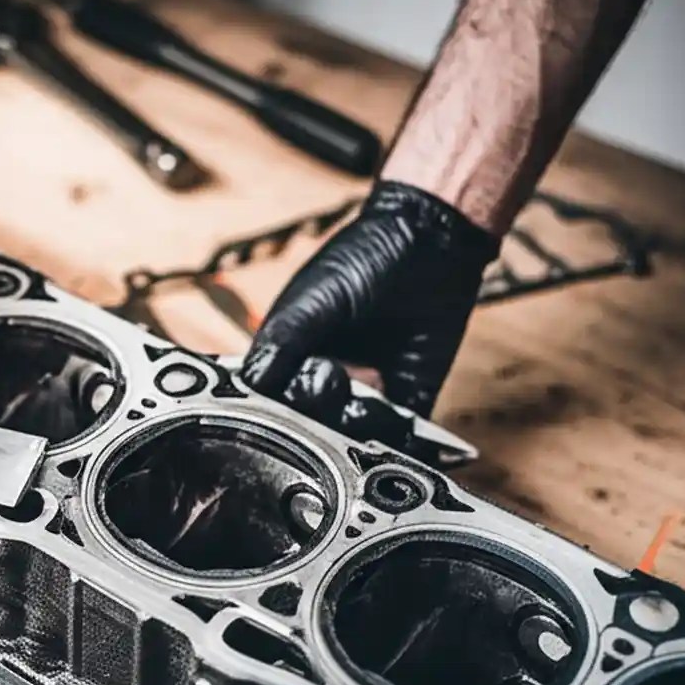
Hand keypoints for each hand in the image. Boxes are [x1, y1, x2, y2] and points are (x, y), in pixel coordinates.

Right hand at [242, 181, 499, 417]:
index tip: (293, 383)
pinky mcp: (406, 402)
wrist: (432, 243)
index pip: (270, 399)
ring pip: (352, 435)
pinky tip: (396, 419)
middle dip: (320, 409)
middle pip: (310, 423)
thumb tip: (252, 382)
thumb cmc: (364, 259)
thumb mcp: (313, 298)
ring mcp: (364, 395)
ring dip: (360, 423)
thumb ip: (283, 340)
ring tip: (373, 386)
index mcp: (288, 357)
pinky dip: (398, 441)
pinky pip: (399, 439)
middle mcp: (323, 380)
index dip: (278, 404)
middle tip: (333, 375)